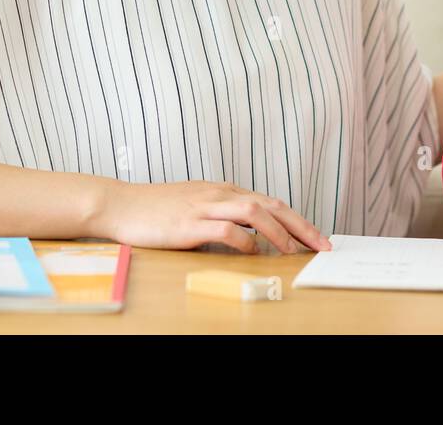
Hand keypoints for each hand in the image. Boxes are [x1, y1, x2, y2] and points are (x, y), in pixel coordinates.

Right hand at [96, 180, 331, 252]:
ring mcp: (205, 206)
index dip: (298, 219)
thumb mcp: (198, 204)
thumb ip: (225, 214)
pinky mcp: (189, 222)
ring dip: (278, 231)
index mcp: (225, 190)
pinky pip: (226, 229)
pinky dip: (244, 241)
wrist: (121, 204)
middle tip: (322, 245)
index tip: (317, 237)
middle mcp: (220, 194)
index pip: (271, 202)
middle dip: (301, 225)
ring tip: (292, 250)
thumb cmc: (158, 208)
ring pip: (254, 211)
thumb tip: (253, 233)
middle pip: (271, 205)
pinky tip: (252, 253)